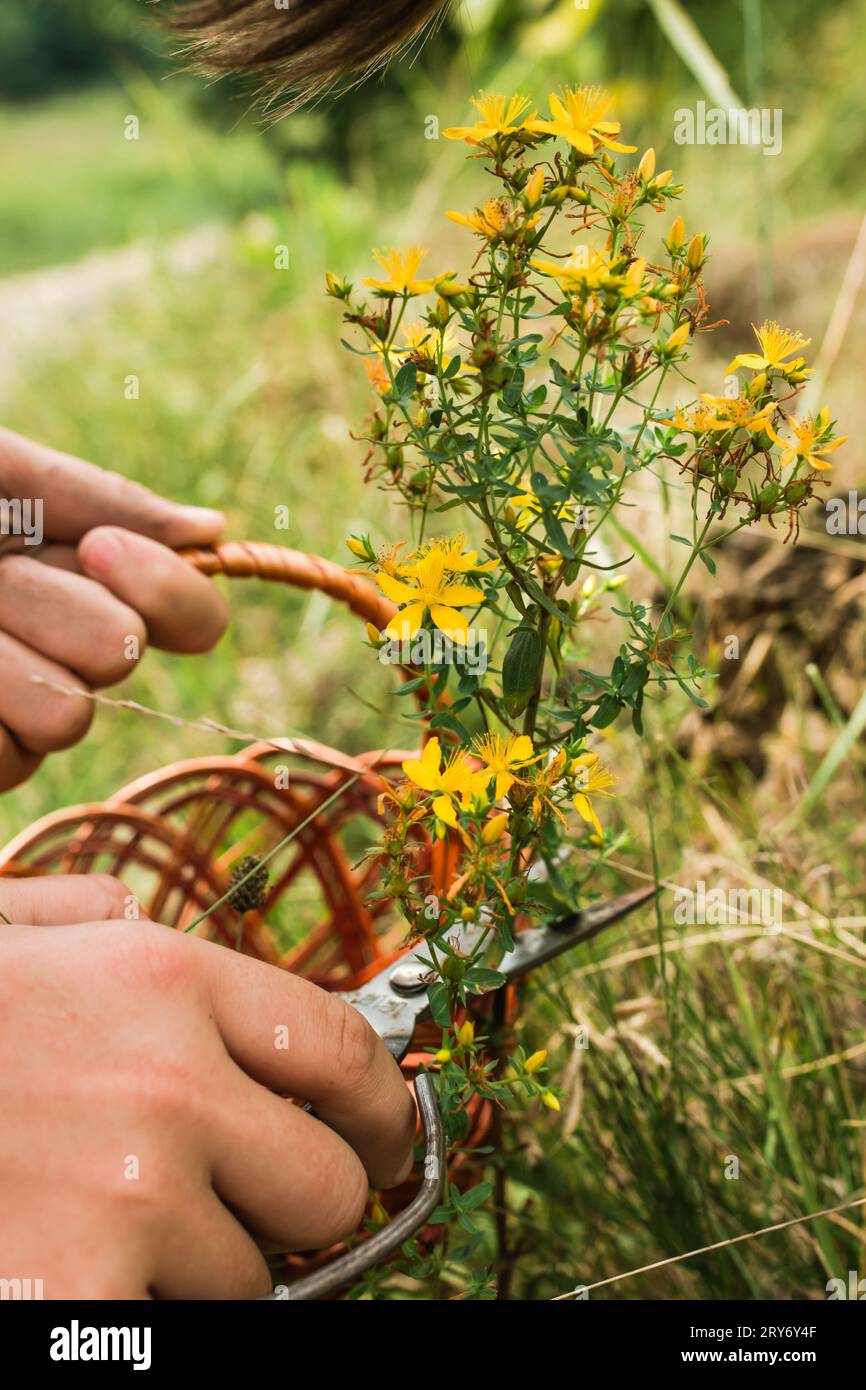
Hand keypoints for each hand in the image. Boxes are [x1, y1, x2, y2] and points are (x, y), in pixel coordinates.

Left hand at [0, 428, 228, 789]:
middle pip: (122, 660)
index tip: (93, 548)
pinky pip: (3, 760)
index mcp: (81, 581)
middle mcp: (60, 653)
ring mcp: (13, 717)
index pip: (193, 619)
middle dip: (41, 604)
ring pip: (65, 719)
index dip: (167, 591)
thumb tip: (214, 531)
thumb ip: (98, 499)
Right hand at [0, 876, 415, 1298]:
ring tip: (113, 1230)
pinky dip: (136, 1313)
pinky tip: (74, 1276)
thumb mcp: (4, 932)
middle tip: (247, 1207)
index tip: (387, 1140)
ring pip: (250, 1276)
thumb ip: (87, 917)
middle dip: (298, 1205)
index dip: (383, 1107)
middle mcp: (170, 1080)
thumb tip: (128, 908)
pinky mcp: (80, 1297)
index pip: (342, 1048)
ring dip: (201, 1267)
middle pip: (331, 1185)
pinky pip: (180, 1329)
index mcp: (164, 980)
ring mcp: (131, 1193)